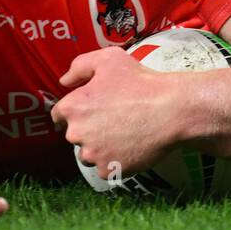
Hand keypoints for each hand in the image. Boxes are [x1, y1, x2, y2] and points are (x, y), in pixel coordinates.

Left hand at [51, 46, 181, 177]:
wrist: (171, 110)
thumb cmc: (140, 82)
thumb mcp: (108, 59)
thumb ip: (79, 66)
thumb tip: (64, 81)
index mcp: (72, 107)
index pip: (59, 115)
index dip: (77, 111)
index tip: (93, 110)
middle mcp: (76, 133)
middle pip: (75, 135)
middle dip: (89, 128)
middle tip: (114, 119)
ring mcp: (92, 155)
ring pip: (89, 154)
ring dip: (100, 147)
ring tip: (123, 133)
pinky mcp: (108, 170)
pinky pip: (105, 168)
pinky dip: (114, 161)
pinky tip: (129, 146)